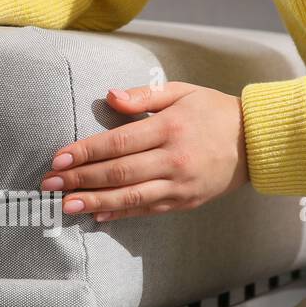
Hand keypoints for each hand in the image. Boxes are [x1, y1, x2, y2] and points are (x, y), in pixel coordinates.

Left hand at [41, 82, 247, 221]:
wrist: (255, 142)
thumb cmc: (214, 111)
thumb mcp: (182, 91)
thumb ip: (143, 95)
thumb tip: (109, 96)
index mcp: (169, 127)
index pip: (118, 143)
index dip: (85, 152)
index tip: (59, 159)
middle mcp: (174, 159)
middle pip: (119, 172)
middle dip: (81, 179)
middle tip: (50, 184)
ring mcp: (180, 184)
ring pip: (131, 197)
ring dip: (96, 202)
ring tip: (67, 205)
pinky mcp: (185, 201)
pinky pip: (148, 210)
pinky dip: (121, 213)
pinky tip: (98, 214)